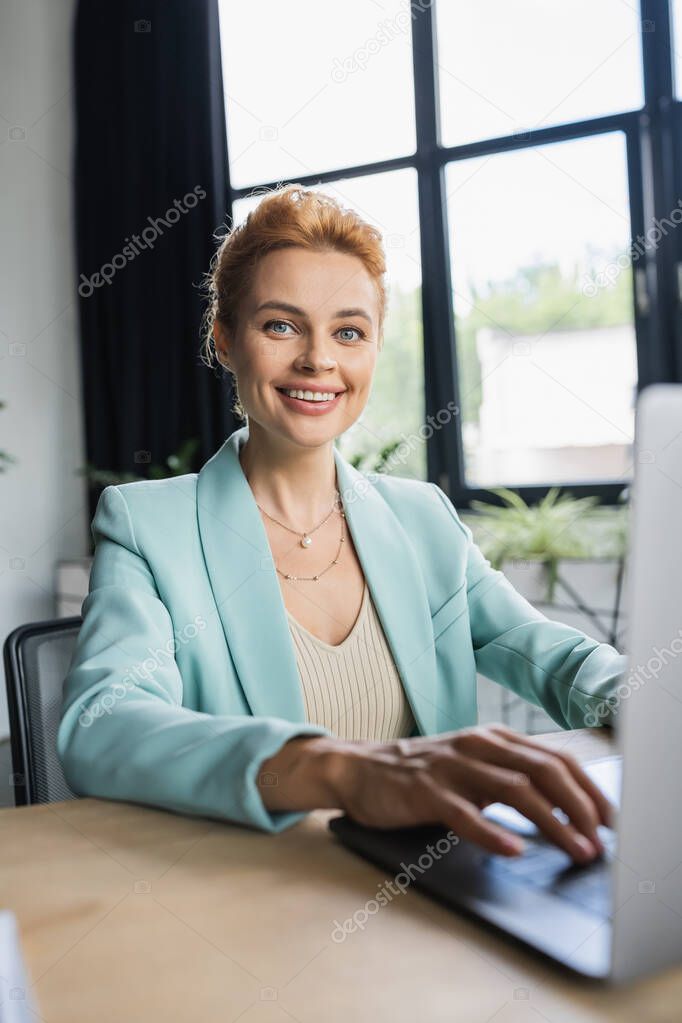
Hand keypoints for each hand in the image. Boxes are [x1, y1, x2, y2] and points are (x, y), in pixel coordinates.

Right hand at [330, 723, 613, 861]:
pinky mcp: (426, 792)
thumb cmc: (423, 774)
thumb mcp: (473, 767)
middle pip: (544, 771)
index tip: (611, 820)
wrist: (359, 768)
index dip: (588, 789)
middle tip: (600, 841)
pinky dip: (493, 832)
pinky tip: (513, 850)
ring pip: (514, 790)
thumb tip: (566, 808)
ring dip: (552, 823)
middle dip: (580, 807)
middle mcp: (478, 746)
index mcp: (494, 739)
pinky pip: (465, 813)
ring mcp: (452, 767)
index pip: (556, 759)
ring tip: (575, 849)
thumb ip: (511, 778)